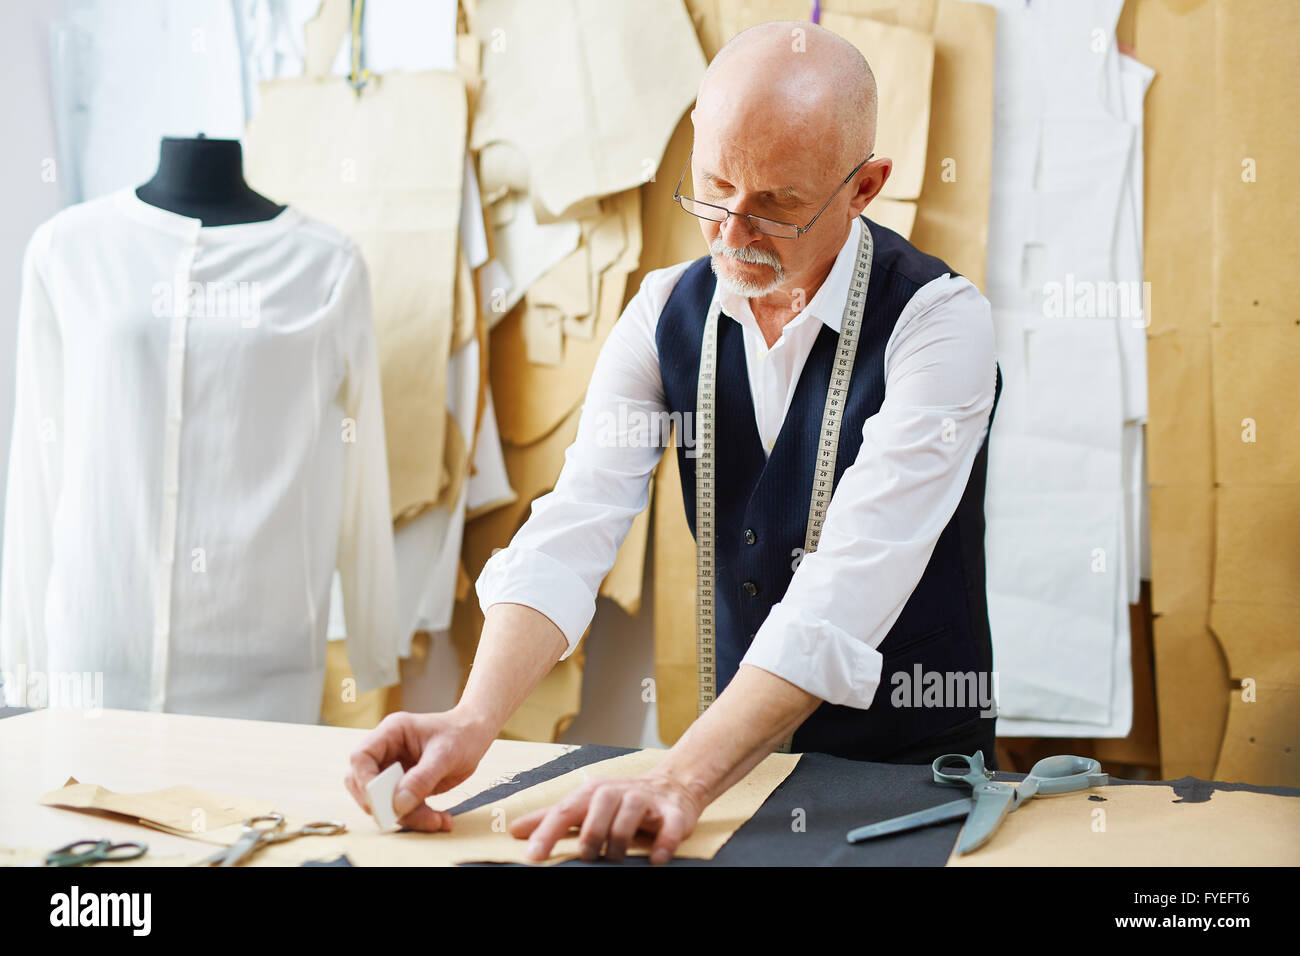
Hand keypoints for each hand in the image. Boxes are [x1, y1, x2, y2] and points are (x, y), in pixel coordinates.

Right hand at [344, 709, 492, 831]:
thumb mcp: (445, 754)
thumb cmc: (460, 735)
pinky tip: (442, 820)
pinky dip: (420, 818)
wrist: (475, 736)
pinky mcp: (405, 787)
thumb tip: (398, 804)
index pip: (361, 757)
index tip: (380, 801)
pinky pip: (402, 808)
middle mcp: (387, 752)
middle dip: (382, 805)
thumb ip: (422, 778)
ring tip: (437, 820)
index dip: (364, 780)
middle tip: (405, 816)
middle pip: (364, 783)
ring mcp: (395, 770)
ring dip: (407, 817)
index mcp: (391, 733)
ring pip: (384, 801)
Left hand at [509, 772, 704, 863]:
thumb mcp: (584, 805)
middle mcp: (616, 793)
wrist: (670, 787)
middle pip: (597, 814)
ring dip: (619, 844)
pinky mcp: (672, 813)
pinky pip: (668, 828)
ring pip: (628, 820)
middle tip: (589, 857)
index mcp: (591, 793)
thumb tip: (516, 830)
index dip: (547, 834)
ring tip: (617, 859)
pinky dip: (662, 844)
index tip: (533, 856)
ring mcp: (645, 801)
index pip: (565, 812)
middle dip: (590, 840)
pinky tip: (656, 859)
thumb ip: (552, 818)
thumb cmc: (619, 801)